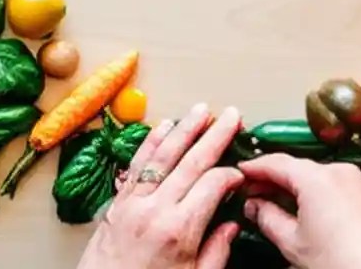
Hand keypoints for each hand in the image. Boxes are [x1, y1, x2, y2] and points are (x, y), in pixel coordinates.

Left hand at [77, 104, 243, 268]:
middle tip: (232, 115)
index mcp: (180, 230)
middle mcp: (156, 209)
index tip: (242, 174)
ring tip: (201, 109)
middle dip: (215, 135)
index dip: (232, 174)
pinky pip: (137, 164)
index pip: (213, 185)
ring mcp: (134, 202)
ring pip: (163, 155)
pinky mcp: (118, 202)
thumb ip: (217, 252)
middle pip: (192, 162)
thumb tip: (232, 225)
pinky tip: (164, 126)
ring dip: (184, 129)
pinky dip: (151, 142)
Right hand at [238, 154, 360, 268]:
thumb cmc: (345, 263)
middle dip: (273, 180)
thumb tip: (255, 207)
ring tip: (277, 207)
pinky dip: (316, 193)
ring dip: (294, 188)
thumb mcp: (293, 243)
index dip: (253, 168)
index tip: (239, 174)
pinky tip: (306, 212)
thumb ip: (268, 219)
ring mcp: (357, 181)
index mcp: (316, 178)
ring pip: (316, 177)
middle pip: (296, 168)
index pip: (275, 162)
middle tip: (252, 195)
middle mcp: (339, 171)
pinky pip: (334, 186)